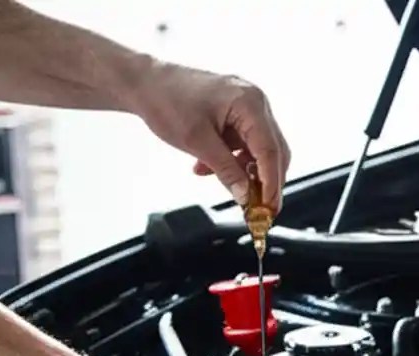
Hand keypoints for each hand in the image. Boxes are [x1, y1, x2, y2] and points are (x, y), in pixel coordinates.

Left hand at [129, 62, 290, 211]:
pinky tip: (209, 167)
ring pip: (259, 149)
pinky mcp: (236, 112)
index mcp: (249, 103)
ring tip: (224, 183)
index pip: (270, 150)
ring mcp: (246, 106)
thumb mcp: (197, 142)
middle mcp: (254, 102)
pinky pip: (244, 143)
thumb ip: (226, 170)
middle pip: (273, 150)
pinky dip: (233, 160)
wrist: (145, 83)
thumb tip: (246, 196)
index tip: (268, 209)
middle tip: (257, 208)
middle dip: (264, 181)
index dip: (271, 183)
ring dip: (245, 171)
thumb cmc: (167, 101)